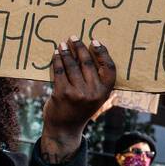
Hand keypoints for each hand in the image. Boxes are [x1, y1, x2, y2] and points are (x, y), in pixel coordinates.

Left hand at [40, 38, 115, 162]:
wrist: (65, 128)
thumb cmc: (80, 108)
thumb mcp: (95, 97)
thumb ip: (96, 80)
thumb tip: (88, 52)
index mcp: (105, 92)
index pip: (109, 68)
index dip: (102, 52)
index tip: (95, 41)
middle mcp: (93, 93)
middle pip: (87, 63)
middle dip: (80, 47)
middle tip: (73, 37)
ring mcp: (77, 93)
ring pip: (72, 65)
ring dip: (66, 52)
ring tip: (62, 44)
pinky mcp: (62, 93)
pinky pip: (60, 71)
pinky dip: (57, 61)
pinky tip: (56, 54)